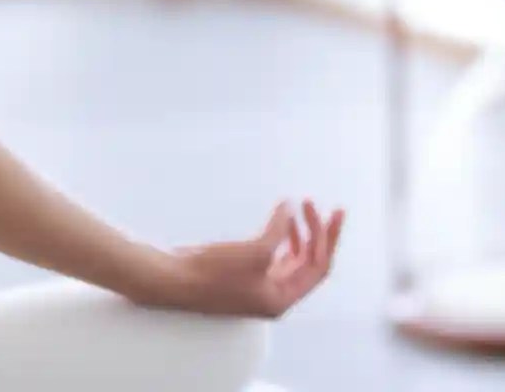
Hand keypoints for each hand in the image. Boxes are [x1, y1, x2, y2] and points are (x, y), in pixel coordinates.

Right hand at [149, 200, 344, 317]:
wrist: (171, 279)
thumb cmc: (212, 272)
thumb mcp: (256, 250)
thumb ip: (280, 228)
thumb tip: (291, 207)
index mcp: (281, 299)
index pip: (318, 267)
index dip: (328, 238)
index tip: (333, 211)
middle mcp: (274, 296)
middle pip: (309, 262)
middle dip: (316, 232)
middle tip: (317, 204)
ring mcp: (259, 286)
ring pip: (292, 257)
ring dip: (299, 232)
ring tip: (298, 207)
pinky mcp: (245, 275)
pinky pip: (274, 254)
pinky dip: (281, 236)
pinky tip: (281, 219)